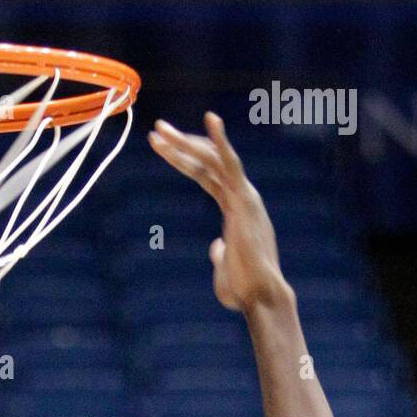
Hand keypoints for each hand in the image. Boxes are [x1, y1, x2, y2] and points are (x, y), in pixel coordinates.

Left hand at [148, 112, 290, 313]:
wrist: (260, 297)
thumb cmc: (244, 289)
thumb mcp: (223, 267)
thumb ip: (219, 254)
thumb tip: (215, 246)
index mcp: (235, 209)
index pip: (206, 175)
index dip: (183, 160)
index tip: (160, 147)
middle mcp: (241, 197)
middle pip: (207, 162)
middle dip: (180, 144)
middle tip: (156, 129)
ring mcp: (244, 196)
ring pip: (213, 159)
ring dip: (186, 142)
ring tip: (160, 129)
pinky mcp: (245, 201)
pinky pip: (231, 165)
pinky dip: (221, 141)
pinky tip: (211, 118)